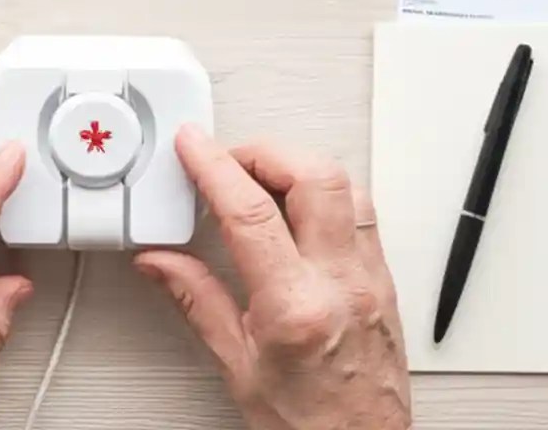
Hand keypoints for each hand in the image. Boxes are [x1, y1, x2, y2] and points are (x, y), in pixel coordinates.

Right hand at [135, 125, 411, 429]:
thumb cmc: (309, 429)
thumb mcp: (238, 367)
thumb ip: (197, 301)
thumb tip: (161, 261)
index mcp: (296, 308)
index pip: (251, 212)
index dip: (215, 166)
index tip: (192, 146)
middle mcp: (342, 284)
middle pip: (315, 176)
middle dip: (264, 151)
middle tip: (225, 158)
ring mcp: (371, 279)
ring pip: (347, 186)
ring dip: (299, 166)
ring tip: (258, 177)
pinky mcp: (385, 282)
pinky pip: (361, 213)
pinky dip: (324, 193)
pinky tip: (296, 206)